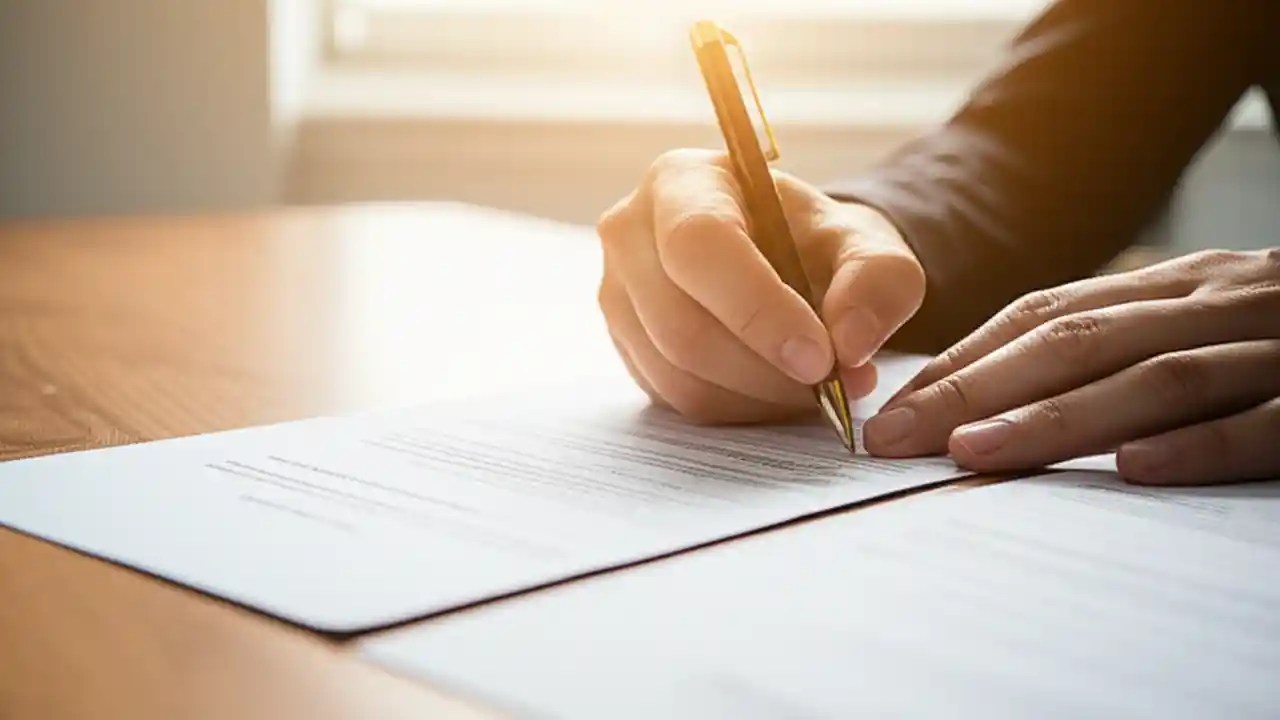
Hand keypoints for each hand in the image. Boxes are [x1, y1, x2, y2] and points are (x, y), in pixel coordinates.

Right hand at [596, 149, 924, 423]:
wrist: (784, 258)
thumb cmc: (815, 242)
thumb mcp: (868, 244)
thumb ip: (878, 282)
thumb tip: (849, 345)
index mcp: (682, 181)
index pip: (698, 245)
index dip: (757, 309)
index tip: (820, 358)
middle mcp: (630, 234)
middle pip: (681, 324)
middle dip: (766, 369)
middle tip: (832, 382)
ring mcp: (617, 294)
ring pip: (678, 373)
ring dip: (758, 396)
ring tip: (813, 386)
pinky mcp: (625, 346)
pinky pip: (676, 400)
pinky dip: (738, 409)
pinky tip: (777, 391)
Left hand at [864, 249, 1279, 484]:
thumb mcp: (1195, 314)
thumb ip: (1117, 339)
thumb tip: (996, 389)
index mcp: (1176, 287)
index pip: (1049, 315)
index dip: (967, 359)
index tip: (895, 409)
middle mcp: (1217, 304)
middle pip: (1079, 343)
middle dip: (978, 390)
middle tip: (900, 439)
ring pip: (1157, 377)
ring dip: (1060, 417)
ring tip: (978, 455)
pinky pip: (1270, 421)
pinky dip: (1205, 444)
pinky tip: (1138, 470)